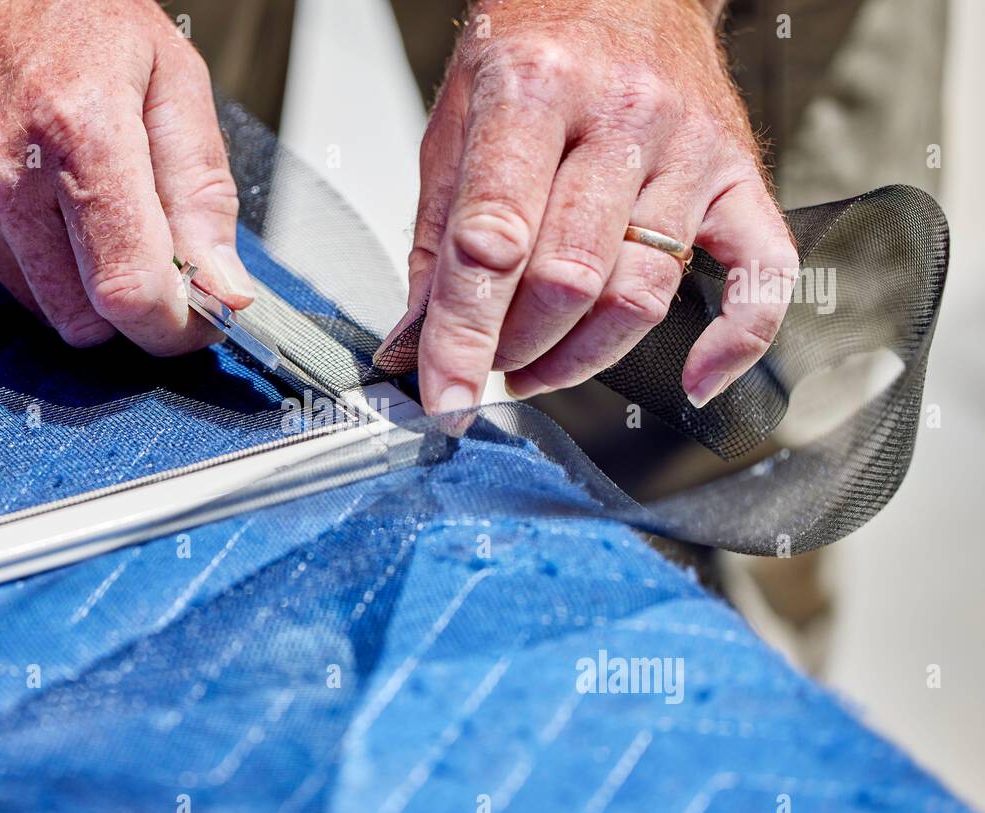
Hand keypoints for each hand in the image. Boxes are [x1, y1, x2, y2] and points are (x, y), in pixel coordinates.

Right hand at [0, 0, 252, 351]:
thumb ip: (202, 192)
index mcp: (78, 134)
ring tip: (84, 197)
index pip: (129, 291)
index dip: (174, 325)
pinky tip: (35, 189)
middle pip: (86, 319)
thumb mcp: (172, 76)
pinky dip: (32, 252)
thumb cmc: (70, 9)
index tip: (197, 317)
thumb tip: (222, 290)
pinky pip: (1, 273)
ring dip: (79, 279)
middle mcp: (3, 177)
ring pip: (44, 306)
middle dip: (131, 303)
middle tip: (151, 248)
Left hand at [379, 0, 796, 412]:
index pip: (492, 241)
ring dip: (579, 357)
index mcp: (532, 90)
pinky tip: (696, 381)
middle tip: (486, 364)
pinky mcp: (739, 176)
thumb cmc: (533, 51)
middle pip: (568, 278)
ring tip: (535, 366)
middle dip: (515, 346)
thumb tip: (414, 345)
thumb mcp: (453, 124)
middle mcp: (622, 115)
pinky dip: (735, 343)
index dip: (461, 335)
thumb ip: (435, 238)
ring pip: (640, 293)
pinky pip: (762, 276)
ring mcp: (690, 148)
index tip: (445, 398)